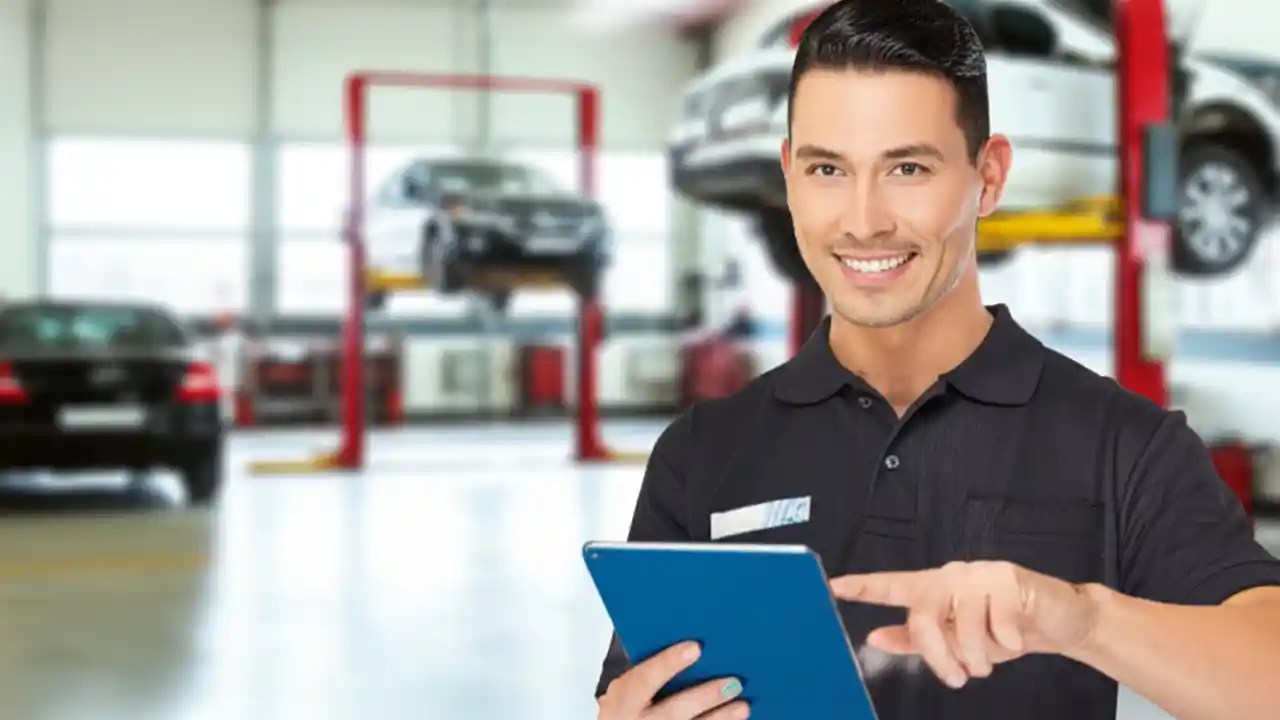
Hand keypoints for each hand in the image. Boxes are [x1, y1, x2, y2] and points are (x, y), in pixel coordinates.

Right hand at [597, 641, 749, 719]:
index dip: (668, 662)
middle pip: (673, 711)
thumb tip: (693, 648)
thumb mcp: (628, 695)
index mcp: (622, 702)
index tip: (695, 647)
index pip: (643, 679)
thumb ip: (649, 677)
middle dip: (705, 696)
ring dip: (719, 719)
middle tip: (734, 682)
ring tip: (743, 706)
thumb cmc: (628, 714)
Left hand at [830, 561, 1102, 688]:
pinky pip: (998, 622)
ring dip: (979, 655)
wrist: (1056, 621)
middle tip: (959, 676)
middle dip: (940, 655)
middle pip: (924, 616)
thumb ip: (915, 639)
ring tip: (991, 658)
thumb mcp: (955, 640)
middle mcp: (951, 576)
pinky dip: (1007, 641)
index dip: (862, 586)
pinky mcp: (1009, 578)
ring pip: (963, 625)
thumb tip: (874, 637)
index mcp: (934, 588)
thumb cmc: (1000, 630)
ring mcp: (980, 573)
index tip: (833, 586)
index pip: (892, 585)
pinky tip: (1016, 636)